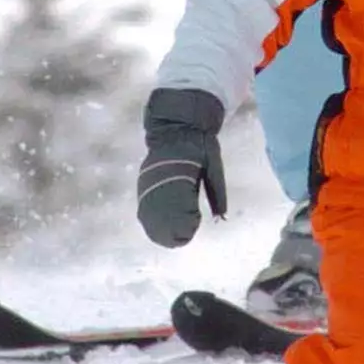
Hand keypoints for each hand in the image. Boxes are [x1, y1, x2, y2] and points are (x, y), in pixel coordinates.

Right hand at [138, 88, 226, 246]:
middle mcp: (162, 177)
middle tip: (183, 238)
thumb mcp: (213, 164)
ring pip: (149, 211)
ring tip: (170, 239)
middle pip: (162, 212)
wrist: (177, 124)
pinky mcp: (144, 180)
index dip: (186, 220)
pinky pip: (143, 204)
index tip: (194, 224)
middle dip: (172, 229)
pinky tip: (156, 230)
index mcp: (182, 172)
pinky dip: (149, 220)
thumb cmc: (199, 144)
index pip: (181, 205)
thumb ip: (216, 191)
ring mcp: (150, 179)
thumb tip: (221, 217)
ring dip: (158, 228)